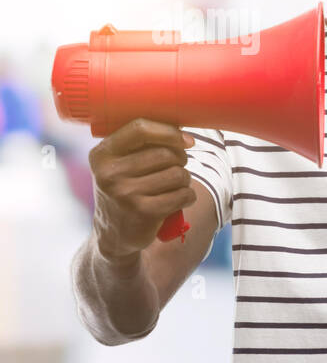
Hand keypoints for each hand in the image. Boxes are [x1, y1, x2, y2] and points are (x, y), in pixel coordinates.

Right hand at [89, 118, 197, 258]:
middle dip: (181, 160)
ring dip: (185, 180)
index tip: (186, 140)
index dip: (169, 131)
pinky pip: (183, 195)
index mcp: (102, 154)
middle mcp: (109, 173)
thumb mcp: (120, 165)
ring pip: (178, 174)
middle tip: (176, 169)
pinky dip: (188, 197)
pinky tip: (177, 201)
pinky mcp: (143, 212)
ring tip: (173, 187)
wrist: (114, 234)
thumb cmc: (126, 190)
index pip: (140, 128)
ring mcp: (125, 193)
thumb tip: (182, 129)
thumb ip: (140, 145)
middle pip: (166, 154)